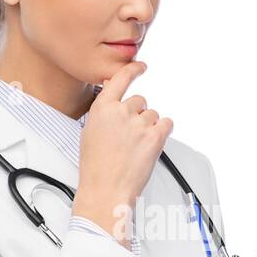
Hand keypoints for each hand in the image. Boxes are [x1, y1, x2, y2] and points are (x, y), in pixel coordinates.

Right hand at [72, 60, 172, 241]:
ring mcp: (138, 123)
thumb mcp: (90, 132)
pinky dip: (163, 132)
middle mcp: (121, 112)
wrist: (106, 190)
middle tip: (130, 137)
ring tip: (136, 148)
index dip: (133, 70)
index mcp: (102, 108)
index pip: (120, 78)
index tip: (140, 66)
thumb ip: (103, 112)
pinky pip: (167, 123)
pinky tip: (151, 145)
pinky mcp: (155, 136)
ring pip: (153, 115)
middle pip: (140, 101)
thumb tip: (113, 97)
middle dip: (138, 116)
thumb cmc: (96, 168)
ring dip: (149, 128)